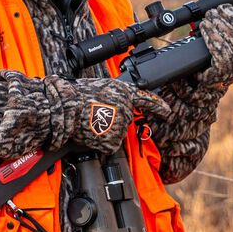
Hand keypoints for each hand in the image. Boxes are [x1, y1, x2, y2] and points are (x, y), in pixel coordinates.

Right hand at [44, 76, 169, 153]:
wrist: (66, 106)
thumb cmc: (78, 95)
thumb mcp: (103, 86)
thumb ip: (117, 96)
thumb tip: (122, 106)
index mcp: (124, 92)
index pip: (147, 99)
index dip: (158, 106)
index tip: (167, 112)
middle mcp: (127, 108)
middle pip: (125, 120)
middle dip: (113, 120)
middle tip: (95, 113)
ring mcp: (121, 125)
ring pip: (116, 133)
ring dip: (105, 131)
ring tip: (91, 121)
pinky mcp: (113, 140)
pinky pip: (109, 145)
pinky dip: (101, 142)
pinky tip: (92, 132)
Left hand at [196, 4, 232, 89]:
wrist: (208, 83)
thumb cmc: (221, 59)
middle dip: (231, 17)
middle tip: (219, 9)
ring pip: (232, 40)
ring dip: (219, 24)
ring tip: (210, 16)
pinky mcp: (224, 71)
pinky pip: (219, 49)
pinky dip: (211, 35)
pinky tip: (206, 28)